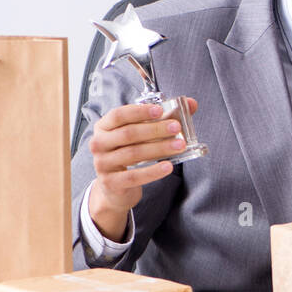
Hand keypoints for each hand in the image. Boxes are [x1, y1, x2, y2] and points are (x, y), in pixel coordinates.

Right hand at [88, 98, 197, 237]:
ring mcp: (102, 164)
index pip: (119, 115)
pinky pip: (134, 176)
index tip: (160, 110)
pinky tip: (168, 167)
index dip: (139, 111)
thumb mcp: (141, 135)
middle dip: (155, 129)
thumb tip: (191, 104)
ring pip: (133, 153)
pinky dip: (152, 171)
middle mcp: (99, 143)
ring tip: (179, 146)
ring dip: (159, 148)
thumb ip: (163, 119)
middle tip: (176, 128)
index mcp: (104, 127)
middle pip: (128, 133)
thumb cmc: (129, 154)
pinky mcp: (110, 182)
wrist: (115, 188)